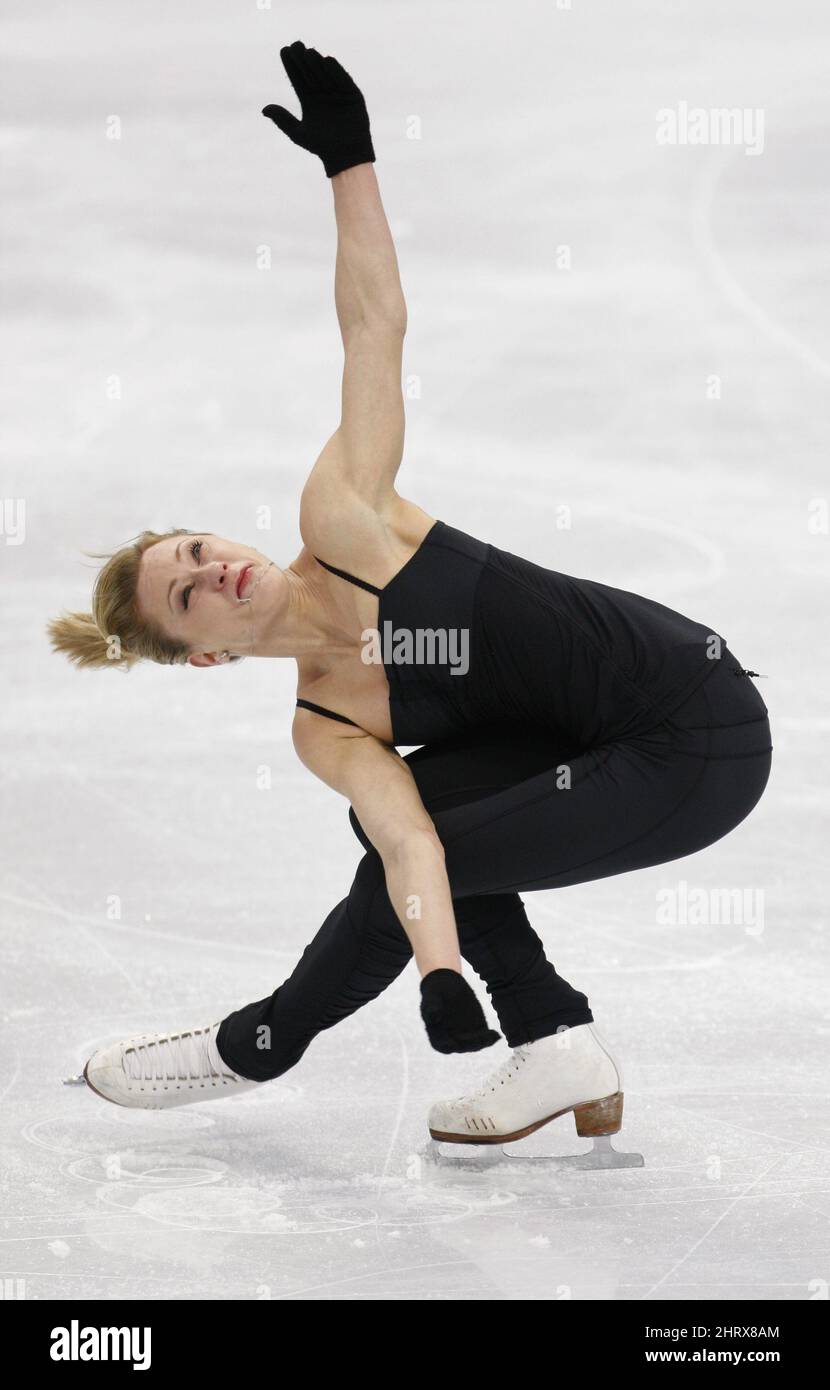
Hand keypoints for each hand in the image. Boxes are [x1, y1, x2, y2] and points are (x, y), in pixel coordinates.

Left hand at [262, 40, 375, 177]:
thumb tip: (263, 109)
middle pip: (311, 73)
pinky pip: (343, 80)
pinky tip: (328, 60)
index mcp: (309, 101)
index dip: (291, 66)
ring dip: (317, 63)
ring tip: (308, 52)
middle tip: (295, 45)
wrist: (345, 158)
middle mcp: (323, 94)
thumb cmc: (321, 148)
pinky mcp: (353, 95)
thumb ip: (282, 119)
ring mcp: (338, 94)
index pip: (298, 79)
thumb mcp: (298, 133)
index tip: (284, 51)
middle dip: (303, 60)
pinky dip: (337, 71)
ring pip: (325, 74)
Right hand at [420, 969, 501, 1054]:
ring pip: (475, 1044)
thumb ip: (432, 1007)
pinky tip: (496, 1035)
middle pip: (462, 1047)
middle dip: (471, 1044)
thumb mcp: (431, 998)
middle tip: (479, 1039)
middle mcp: (452, 1041)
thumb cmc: (435, 993)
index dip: (450, 1045)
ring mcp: (465, 1037)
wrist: (446, 986)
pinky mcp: (476, 1030)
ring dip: (483, 1042)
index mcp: (437, 1037)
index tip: (456, 1042)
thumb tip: (433, 1017)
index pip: (444, 1046)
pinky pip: (484, 1037)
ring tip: (491, 1037)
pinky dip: (490, 1037)